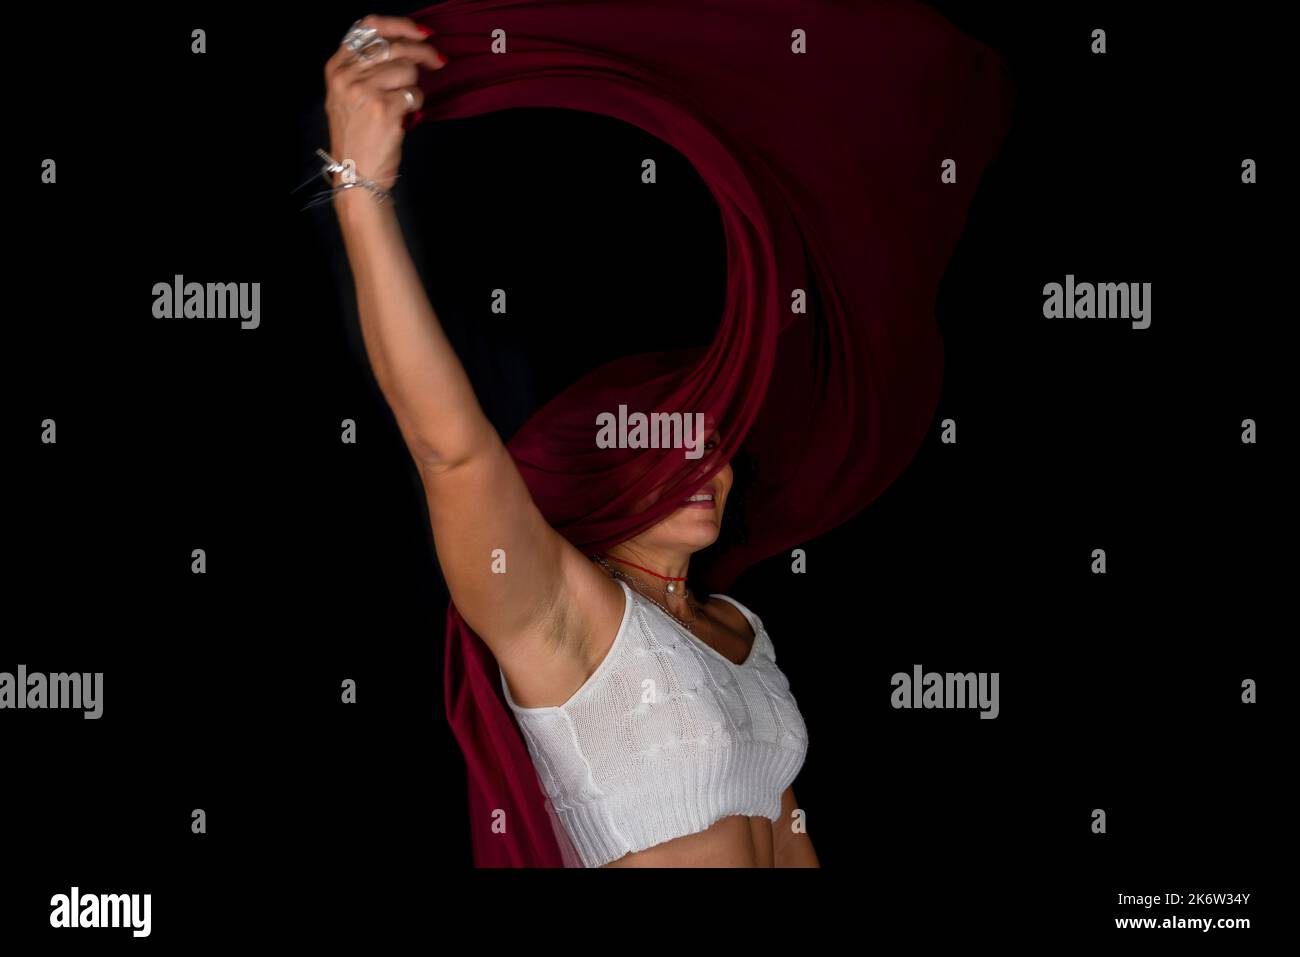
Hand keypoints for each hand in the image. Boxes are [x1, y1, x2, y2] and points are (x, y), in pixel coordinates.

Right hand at [323, 14, 447, 190]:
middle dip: (422, 52)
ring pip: (407, 69)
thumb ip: (366, 67)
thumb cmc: (357, 135)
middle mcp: (347, 75)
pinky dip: (416, 104)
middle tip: (438, 61)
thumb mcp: (348, 95)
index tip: (421, 33)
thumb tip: (406, 44)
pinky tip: (405, 115)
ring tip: (402, 104)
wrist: (356, 173)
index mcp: (337, 67)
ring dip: (414, 86)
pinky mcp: (384, 108)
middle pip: (395, 46)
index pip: (369, 27)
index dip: (400, 25)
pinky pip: (415, 93)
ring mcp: (364, 91)